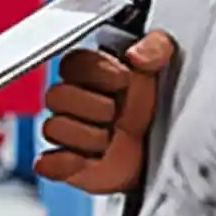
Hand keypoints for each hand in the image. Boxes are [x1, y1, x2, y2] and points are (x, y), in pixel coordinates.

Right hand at [34, 28, 175, 193]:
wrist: (166, 151)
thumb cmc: (156, 108)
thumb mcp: (164, 70)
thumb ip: (156, 49)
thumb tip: (138, 55)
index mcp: (89, 74)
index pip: (72, 64)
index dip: (97, 71)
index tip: (123, 78)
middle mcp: (73, 102)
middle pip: (56, 95)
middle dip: (92, 105)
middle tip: (116, 112)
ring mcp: (69, 134)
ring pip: (54, 127)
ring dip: (89, 136)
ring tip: (113, 139)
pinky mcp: (71, 166)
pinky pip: (49, 164)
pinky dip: (60, 163)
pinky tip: (82, 160)